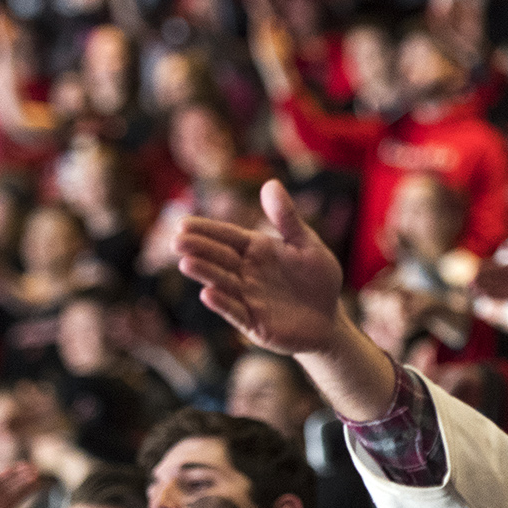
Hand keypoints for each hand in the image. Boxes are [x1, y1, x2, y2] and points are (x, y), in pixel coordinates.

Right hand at [175, 180, 345, 355]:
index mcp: (257, 249)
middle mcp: (247, 272)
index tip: (184, 224)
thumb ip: (287, 218)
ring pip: (223, 283)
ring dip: (205, 273)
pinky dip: (222, 304)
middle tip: (177, 241)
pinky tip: (207, 293)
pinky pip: (236, 312)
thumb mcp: (307, 244)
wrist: (329, 319)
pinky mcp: (254, 323)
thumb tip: (270, 183)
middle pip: (220, 257)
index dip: (207, 230)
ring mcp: (248, 298)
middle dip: (199, 249)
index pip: (228, 236)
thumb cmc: (317, 279)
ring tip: (186, 263)